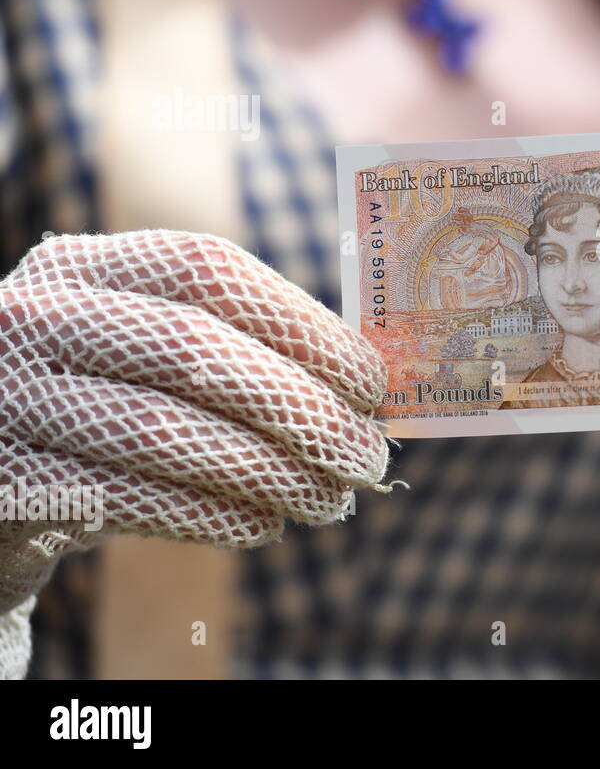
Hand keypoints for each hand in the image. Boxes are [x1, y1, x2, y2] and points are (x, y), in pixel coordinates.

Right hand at [0, 231, 390, 625]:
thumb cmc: (100, 406)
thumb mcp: (143, 351)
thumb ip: (235, 349)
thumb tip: (368, 387)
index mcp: (86, 266)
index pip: (210, 270)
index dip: (303, 326)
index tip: (372, 382)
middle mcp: (35, 316)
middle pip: (193, 348)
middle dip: (299, 407)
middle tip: (366, 456)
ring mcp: (7, 397)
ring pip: (164, 431)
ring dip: (268, 471)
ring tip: (330, 500)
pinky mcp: (5, 481)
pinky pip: (126, 500)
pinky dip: (211, 515)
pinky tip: (264, 524)